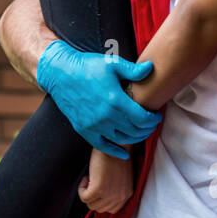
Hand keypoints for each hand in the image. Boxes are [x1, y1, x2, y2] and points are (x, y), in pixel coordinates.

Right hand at [36, 41, 161, 155]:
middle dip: (147, 129)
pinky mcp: (84, 129)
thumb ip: (133, 70)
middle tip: (151, 124)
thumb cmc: (88, 66)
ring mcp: (94, 125)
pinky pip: (103, 146)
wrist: (60, 73)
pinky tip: (124, 153)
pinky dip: (115, 152)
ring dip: (135, 138)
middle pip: (134, 130)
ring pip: (122, 139)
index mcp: (115, 100)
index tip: (156, 116)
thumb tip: (151, 68)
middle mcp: (105, 116)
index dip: (153, 120)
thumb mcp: (112, 64)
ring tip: (140, 132)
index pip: (142, 118)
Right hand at [78, 148, 134, 213]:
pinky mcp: (99, 189)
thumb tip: (103, 194)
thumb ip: (116, 188)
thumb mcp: (121, 176)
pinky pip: (84, 197)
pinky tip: (86, 178)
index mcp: (127, 193)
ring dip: (87, 192)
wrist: (114, 144)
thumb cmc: (117, 154)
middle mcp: (120, 196)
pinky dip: (81, 188)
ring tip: (90, 179)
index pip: (112, 209)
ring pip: (91, 205)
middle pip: (100, 209)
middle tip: (92, 183)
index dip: (102, 200)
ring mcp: (110, 194)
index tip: (99, 190)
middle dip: (93, 197)